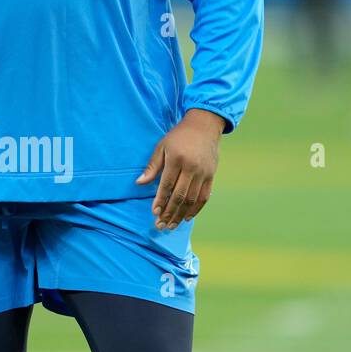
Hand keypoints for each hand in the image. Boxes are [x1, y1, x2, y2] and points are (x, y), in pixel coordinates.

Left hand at [135, 109, 224, 230]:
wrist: (204, 126)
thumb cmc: (179, 136)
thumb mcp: (162, 147)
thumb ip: (152, 166)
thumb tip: (139, 183)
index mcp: (177, 159)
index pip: (167, 185)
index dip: (161, 200)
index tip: (154, 212)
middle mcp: (191, 167)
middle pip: (180, 196)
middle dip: (169, 213)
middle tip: (161, 225)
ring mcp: (203, 173)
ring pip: (192, 199)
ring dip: (181, 214)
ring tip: (172, 225)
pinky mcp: (211, 176)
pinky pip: (204, 197)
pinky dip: (196, 209)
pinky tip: (187, 217)